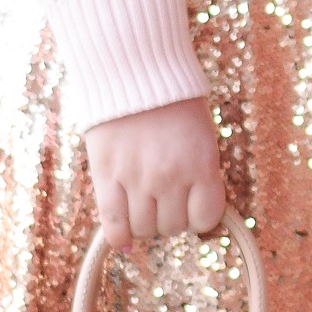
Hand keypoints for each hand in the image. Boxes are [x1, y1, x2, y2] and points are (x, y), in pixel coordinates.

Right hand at [84, 97, 225, 246]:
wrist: (134, 71)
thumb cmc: (174, 105)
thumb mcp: (202, 138)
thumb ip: (201, 176)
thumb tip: (196, 220)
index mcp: (201, 165)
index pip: (205, 219)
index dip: (198, 217)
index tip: (191, 206)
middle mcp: (170, 177)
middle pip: (172, 227)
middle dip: (170, 218)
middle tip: (164, 199)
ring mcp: (136, 178)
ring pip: (144, 229)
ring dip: (145, 224)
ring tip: (143, 205)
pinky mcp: (106, 176)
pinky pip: (113, 223)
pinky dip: (118, 237)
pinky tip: (123, 239)